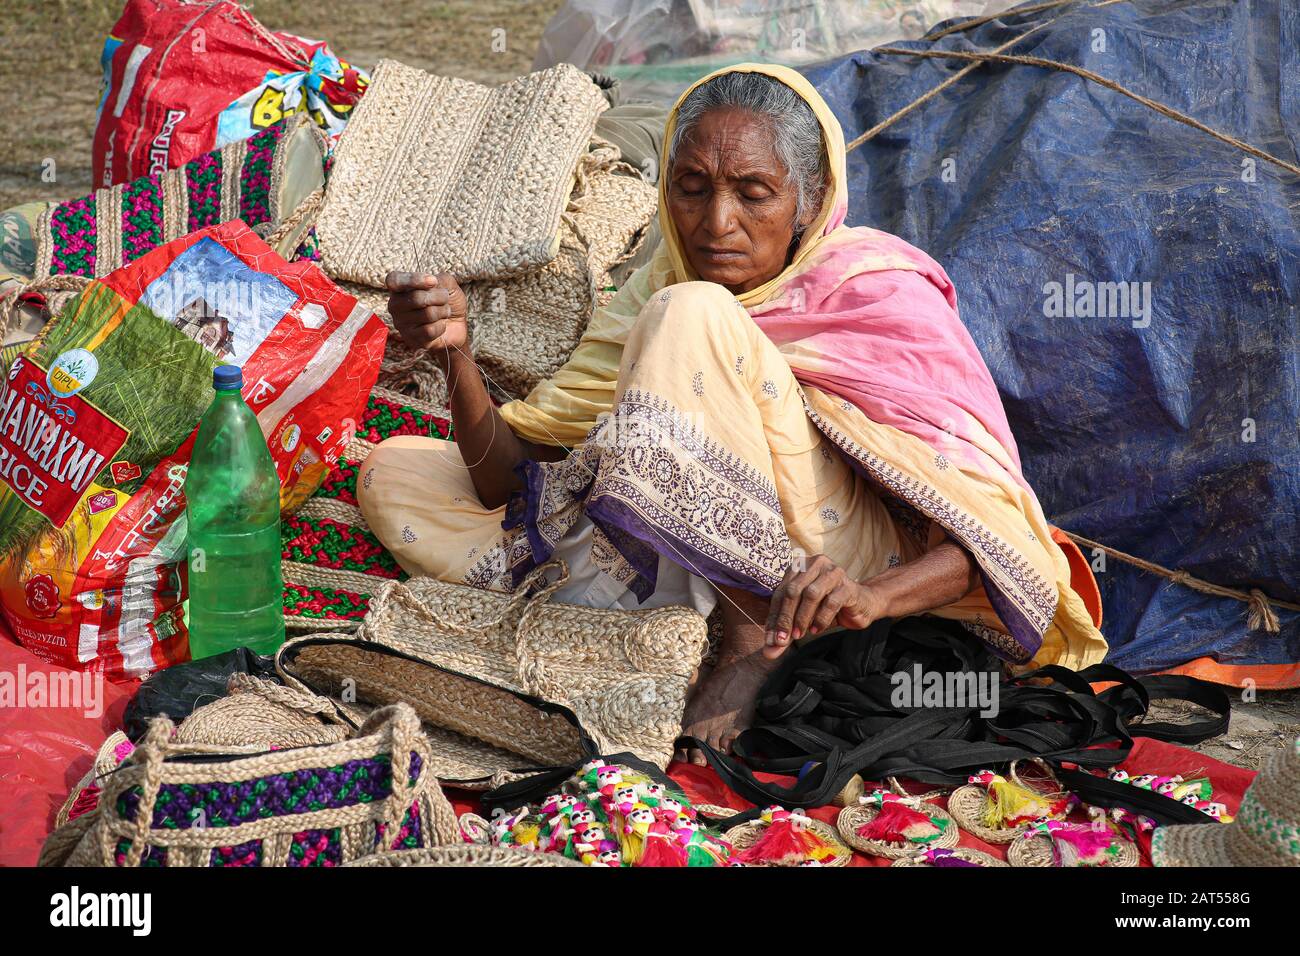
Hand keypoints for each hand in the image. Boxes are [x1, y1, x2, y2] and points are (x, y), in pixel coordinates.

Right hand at [385, 271, 467, 356]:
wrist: (457, 324)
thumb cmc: (448, 301)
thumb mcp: (447, 284)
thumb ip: (439, 278)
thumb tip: (432, 282)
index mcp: (399, 288)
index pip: (394, 280)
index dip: (414, 280)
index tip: (433, 281)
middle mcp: (395, 305)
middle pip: (417, 298)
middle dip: (439, 297)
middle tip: (445, 299)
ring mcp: (401, 323)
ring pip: (427, 314)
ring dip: (443, 312)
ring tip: (443, 313)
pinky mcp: (411, 339)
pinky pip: (430, 330)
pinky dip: (441, 326)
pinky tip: (440, 325)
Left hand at [763, 554, 879, 657]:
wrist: (862, 604)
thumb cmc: (827, 607)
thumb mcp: (802, 617)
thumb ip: (786, 631)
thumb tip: (769, 652)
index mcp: (799, 566)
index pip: (780, 593)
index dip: (774, 617)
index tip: (771, 640)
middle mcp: (815, 564)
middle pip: (793, 591)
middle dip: (786, 618)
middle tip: (783, 640)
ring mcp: (833, 573)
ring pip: (811, 594)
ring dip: (802, 617)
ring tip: (800, 634)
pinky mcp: (848, 586)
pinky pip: (831, 602)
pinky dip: (821, 619)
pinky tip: (816, 629)